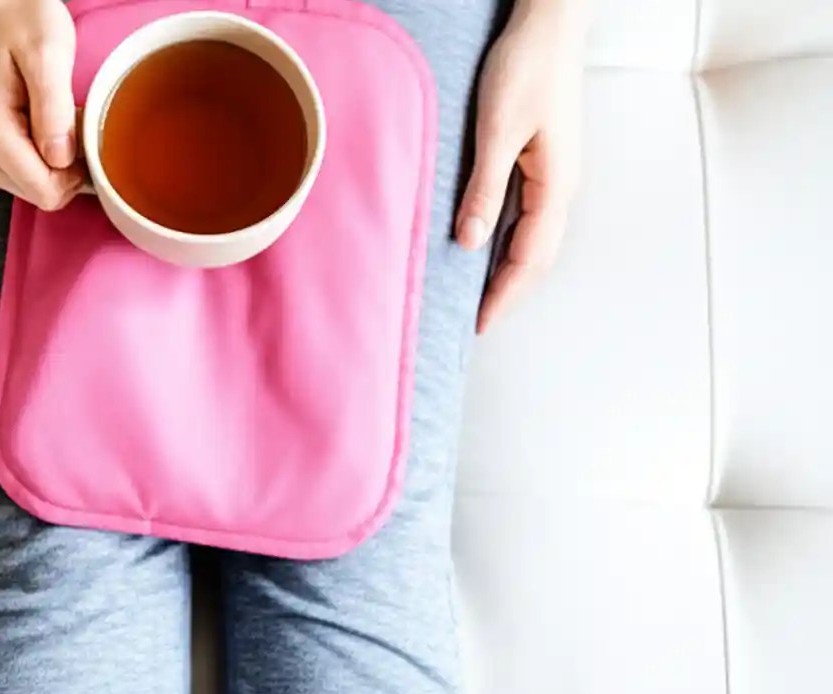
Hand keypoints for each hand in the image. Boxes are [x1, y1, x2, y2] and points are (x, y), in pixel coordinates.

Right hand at [0, 0, 84, 209]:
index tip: (84, 132)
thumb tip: (60, 158)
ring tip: (57, 116)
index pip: (46, 191)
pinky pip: (31, 176)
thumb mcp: (48, 52)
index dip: (77, 172)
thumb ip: (53, 107)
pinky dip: (49, 157)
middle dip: (69, 167)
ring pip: (39, 190)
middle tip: (71, 118)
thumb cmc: (20, 22)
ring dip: (60, 161)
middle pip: (43, 195)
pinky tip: (49, 125)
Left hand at [456, 0, 586, 332]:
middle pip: (538, 256)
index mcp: (556, 185)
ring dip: (511, 270)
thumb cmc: (526, 66)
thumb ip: (485, 187)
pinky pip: (528, 216)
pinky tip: (487, 246)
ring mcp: (555, 174)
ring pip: (535, 238)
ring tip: (482, 296)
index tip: (479, 324)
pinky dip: (509, 241)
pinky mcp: (543, 160)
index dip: (504, 295)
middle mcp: (561, 186)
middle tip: (478, 322)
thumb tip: (470, 242)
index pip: (529, 258)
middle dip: (510, 292)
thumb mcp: (498, 129)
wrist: (549, 24)